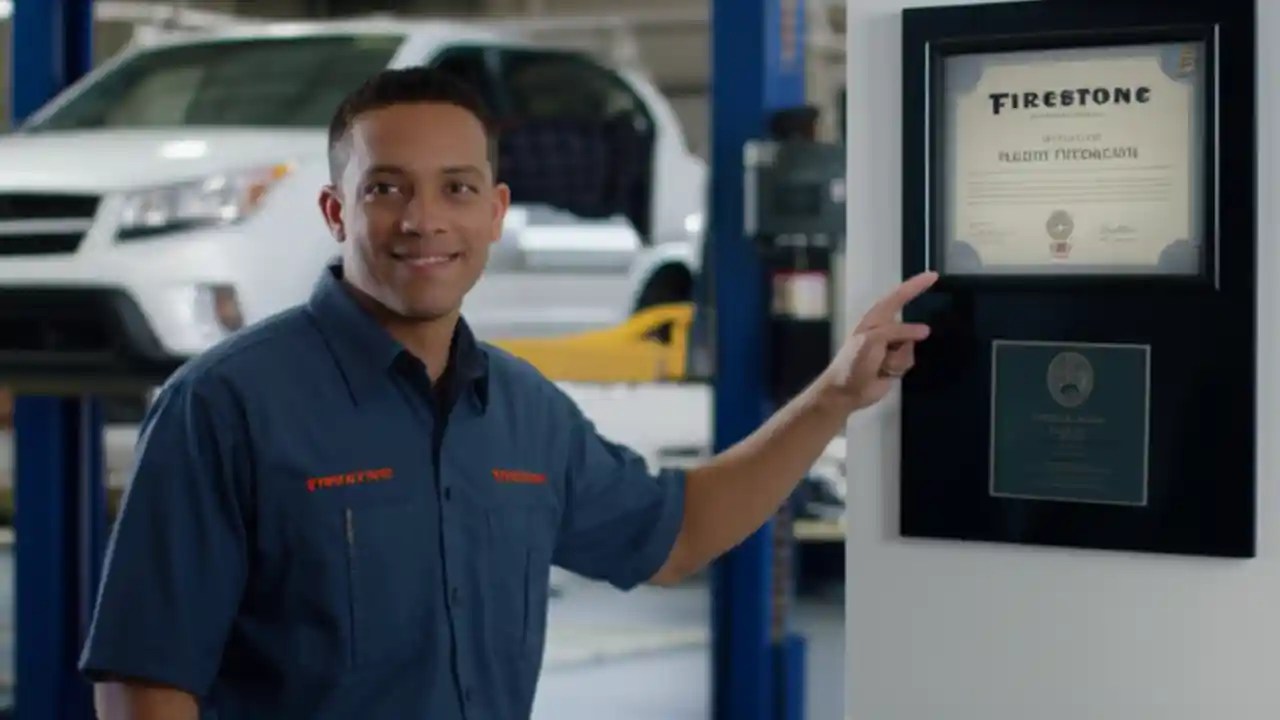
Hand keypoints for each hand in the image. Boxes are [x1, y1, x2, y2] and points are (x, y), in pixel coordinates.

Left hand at [821, 271, 937, 409]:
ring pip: (913, 345)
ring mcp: (892, 347)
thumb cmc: (853, 363)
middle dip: (913, 334)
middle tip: (905, 343)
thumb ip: (897, 331)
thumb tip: (924, 331)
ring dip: (900, 358)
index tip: (932, 276)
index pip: (898, 297)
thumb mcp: (871, 341)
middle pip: (911, 324)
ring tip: (882, 365)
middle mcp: (886, 329)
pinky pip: (910, 360)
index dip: (915, 286)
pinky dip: (899, 367)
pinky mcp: (896, 363)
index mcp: (876, 319)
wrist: (846, 392)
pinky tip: (885, 373)